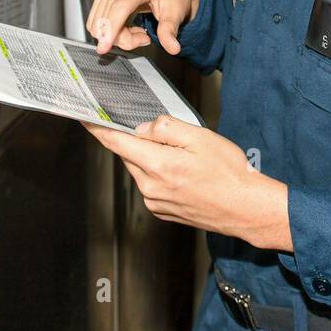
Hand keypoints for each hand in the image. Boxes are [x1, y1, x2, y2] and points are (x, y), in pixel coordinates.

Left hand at [84, 116, 291, 251]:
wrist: (246, 208)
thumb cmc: (229, 172)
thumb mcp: (200, 137)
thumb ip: (166, 128)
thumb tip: (143, 129)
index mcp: (159, 166)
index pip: (117, 143)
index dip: (98, 128)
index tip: (85, 118)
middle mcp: (151, 188)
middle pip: (131, 155)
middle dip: (142, 142)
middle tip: (171, 137)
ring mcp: (155, 202)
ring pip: (142, 169)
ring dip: (154, 158)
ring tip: (187, 159)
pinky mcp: (162, 211)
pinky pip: (151, 184)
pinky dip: (161, 174)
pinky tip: (186, 174)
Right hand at [85, 0, 200, 55]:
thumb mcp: (176, 13)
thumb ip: (170, 31)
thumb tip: (173, 48)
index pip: (120, 8)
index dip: (111, 29)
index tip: (104, 48)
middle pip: (109, 20)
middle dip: (124, 38)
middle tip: (144, 37)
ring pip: (100, 23)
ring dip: (117, 35)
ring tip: (137, 30)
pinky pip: (98, 20)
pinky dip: (111, 29)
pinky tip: (126, 26)